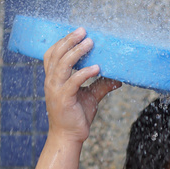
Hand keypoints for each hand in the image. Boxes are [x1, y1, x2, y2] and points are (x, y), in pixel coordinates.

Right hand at [43, 28, 121, 143]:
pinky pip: (73, 81)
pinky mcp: (63, 98)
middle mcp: (51, 81)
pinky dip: (84, 72)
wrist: (68, 137)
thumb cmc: (75, 117)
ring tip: (90, 43)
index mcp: (53, 79)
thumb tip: (117, 78)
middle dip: (69, 40)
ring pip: (63, 64)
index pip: (52, 54)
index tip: (77, 33)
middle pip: (57, 54)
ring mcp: (56, 90)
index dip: (62, 41)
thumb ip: (100, 85)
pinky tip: (96, 68)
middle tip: (83, 31)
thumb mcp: (90, 97)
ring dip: (77, 51)